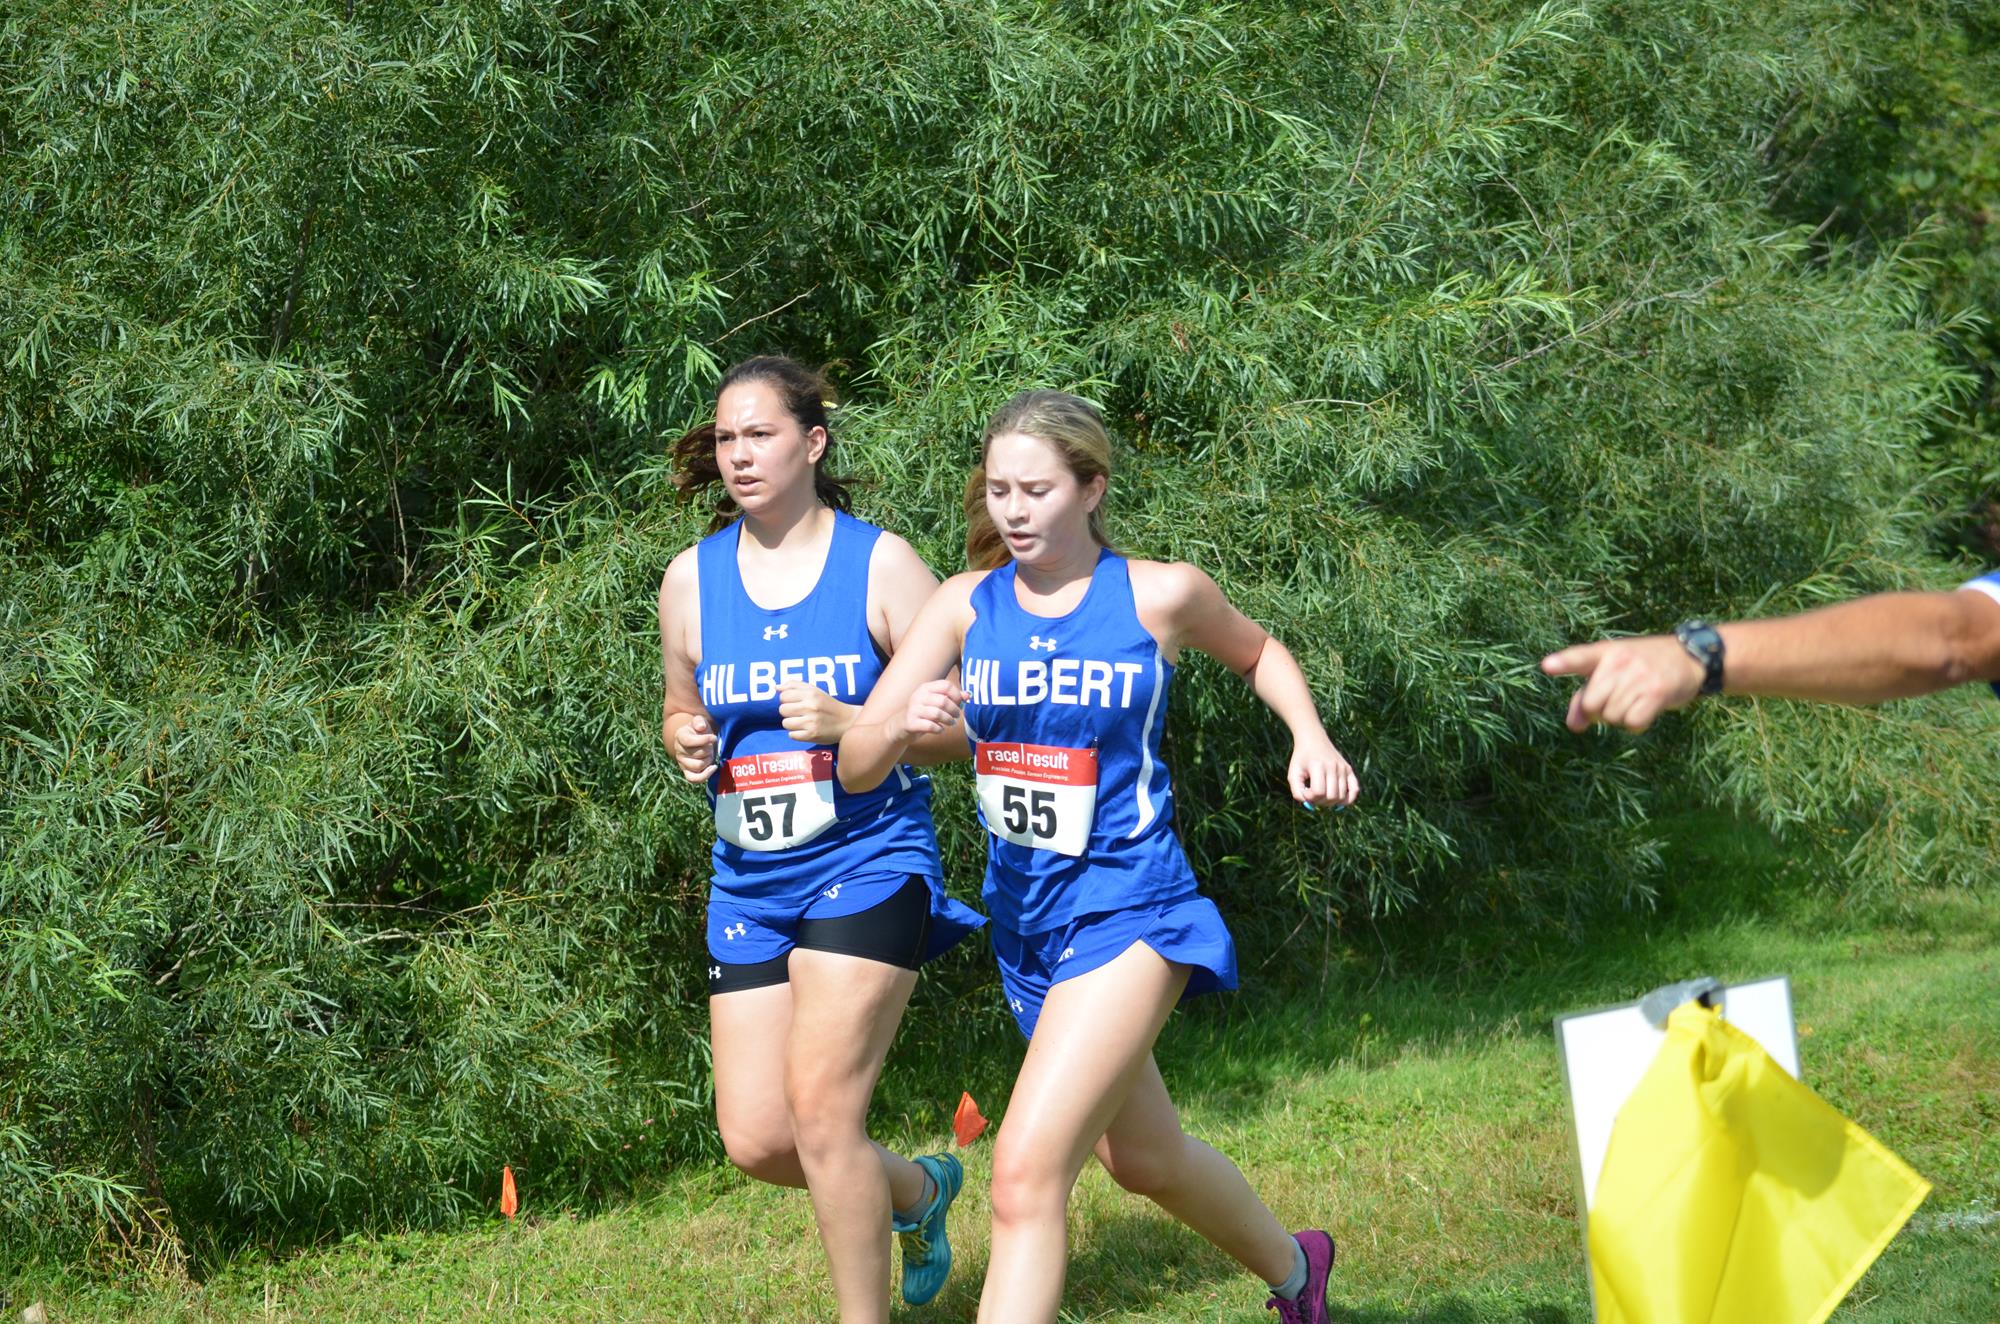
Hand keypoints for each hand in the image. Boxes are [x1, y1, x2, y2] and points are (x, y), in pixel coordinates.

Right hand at [671, 714, 717, 781]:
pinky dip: (706, 775)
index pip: (688, 741)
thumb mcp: (699, 721)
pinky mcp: (687, 772)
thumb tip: (701, 727)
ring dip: (708, 759)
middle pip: (697, 754)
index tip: (714, 737)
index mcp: (680, 736)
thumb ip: (699, 721)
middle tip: (710, 745)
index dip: (704, 740)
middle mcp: (678, 751)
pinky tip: (713, 767)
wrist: (697, 739)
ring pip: (698, 766)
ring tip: (710, 753)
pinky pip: (694, 779)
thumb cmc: (700, 730)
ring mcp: (682, 763)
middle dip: (709, 749)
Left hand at [778, 682, 855, 744]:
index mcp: (811, 694)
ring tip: (803, 722)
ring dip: (792, 724)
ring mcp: (811, 722)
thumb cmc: (827, 704)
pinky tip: (806, 730)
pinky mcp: (812, 735)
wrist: (847, 721)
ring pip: (785, 723)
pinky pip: (792, 735)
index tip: (796, 702)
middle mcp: (811, 707)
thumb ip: (795, 686)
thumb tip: (776, 687)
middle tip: (800, 713)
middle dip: (789, 712)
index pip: (783, 695)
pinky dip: (797, 734)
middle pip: (782, 709)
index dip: (787, 699)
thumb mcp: (814, 690)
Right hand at [898, 680, 965, 740]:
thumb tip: (968, 695)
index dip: (957, 695)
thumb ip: (951, 698)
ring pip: (938, 714)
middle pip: (943, 701)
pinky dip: (939, 729)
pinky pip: (930, 726)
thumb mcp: (934, 703)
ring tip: (951, 723)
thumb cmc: (922, 714)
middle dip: (954, 710)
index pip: (946, 685)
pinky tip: (940, 729)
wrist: (899, 727)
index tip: (960, 703)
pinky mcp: (911, 723)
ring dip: (948, 720)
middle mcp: (918, 696)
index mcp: (925, 688)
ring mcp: (913, 709)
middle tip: (956, 716)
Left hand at [1289, 735, 1358, 806]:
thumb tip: (1308, 805)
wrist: (1313, 739)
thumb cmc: (1301, 759)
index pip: (1318, 792)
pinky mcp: (1349, 769)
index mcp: (1318, 766)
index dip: (1310, 797)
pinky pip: (1354, 790)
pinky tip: (1338, 800)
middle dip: (1320, 802)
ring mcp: (1343, 768)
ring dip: (1330, 802)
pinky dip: (1347, 799)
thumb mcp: (1293, 773)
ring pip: (1341, 797)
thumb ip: (1297, 791)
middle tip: (1313, 795)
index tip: (1305, 791)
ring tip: (1322, 795)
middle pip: (1331, 797)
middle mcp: (1333, 766)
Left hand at [1541, 635, 1704, 732]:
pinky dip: (1636, 725)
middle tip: (1616, 701)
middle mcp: (1620, 662)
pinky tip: (1646, 711)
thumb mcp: (1613, 671)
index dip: (1564, 662)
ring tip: (1636, 700)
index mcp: (1605, 652)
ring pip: (1611, 717)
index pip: (1580, 656)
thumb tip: (1574, 726)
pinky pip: (1633, 723)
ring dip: (1621, 718)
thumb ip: (1586, 695)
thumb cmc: (1643, 666)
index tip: (1547, 666)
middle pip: (1591, 704)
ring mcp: (1639, 677)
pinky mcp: (1657, 693)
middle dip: (1599, 711)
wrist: (1691, 657)